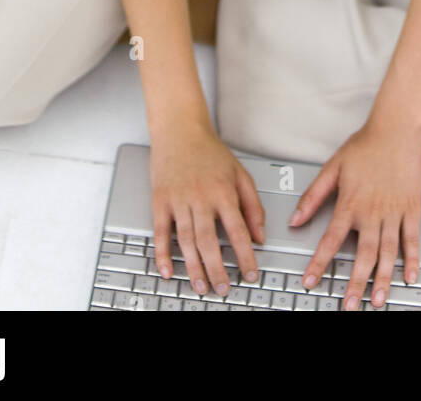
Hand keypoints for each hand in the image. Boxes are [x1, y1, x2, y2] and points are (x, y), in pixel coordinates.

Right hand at [150, 121, 265, 296]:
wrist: (180, 130)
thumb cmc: (210, 152)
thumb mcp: (240, 173)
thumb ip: (253, 205)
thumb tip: (260, 235)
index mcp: (223, 191)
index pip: (238, 230)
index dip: (246, 255)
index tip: (251, 274)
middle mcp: (201, 197)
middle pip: (210, 241)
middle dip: (218, 270)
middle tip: (223, 290)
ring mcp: (179, 199)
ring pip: (186, 240)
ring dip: (194, 267)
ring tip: (201, 286)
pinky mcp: (160, 200)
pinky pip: (161, 232)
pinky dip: (162, 254)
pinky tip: (167, 270)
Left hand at [288, 120, 420, 310]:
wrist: (397, 129)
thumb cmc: (366, 145)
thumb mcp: (333, 168)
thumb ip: (313, 196)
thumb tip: (296, 218)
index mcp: (351, 203)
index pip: (331, 240)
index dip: (319, 263)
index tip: (310, 280)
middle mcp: (372, 212)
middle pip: (363, 254)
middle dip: (355, 283)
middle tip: (349, 305)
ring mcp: (394, 212)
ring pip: (388, 253)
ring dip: (382, 279)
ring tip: (378, 300)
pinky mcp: (411, 209)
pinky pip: (412, 239)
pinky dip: (412, 259)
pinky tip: (409, 276)